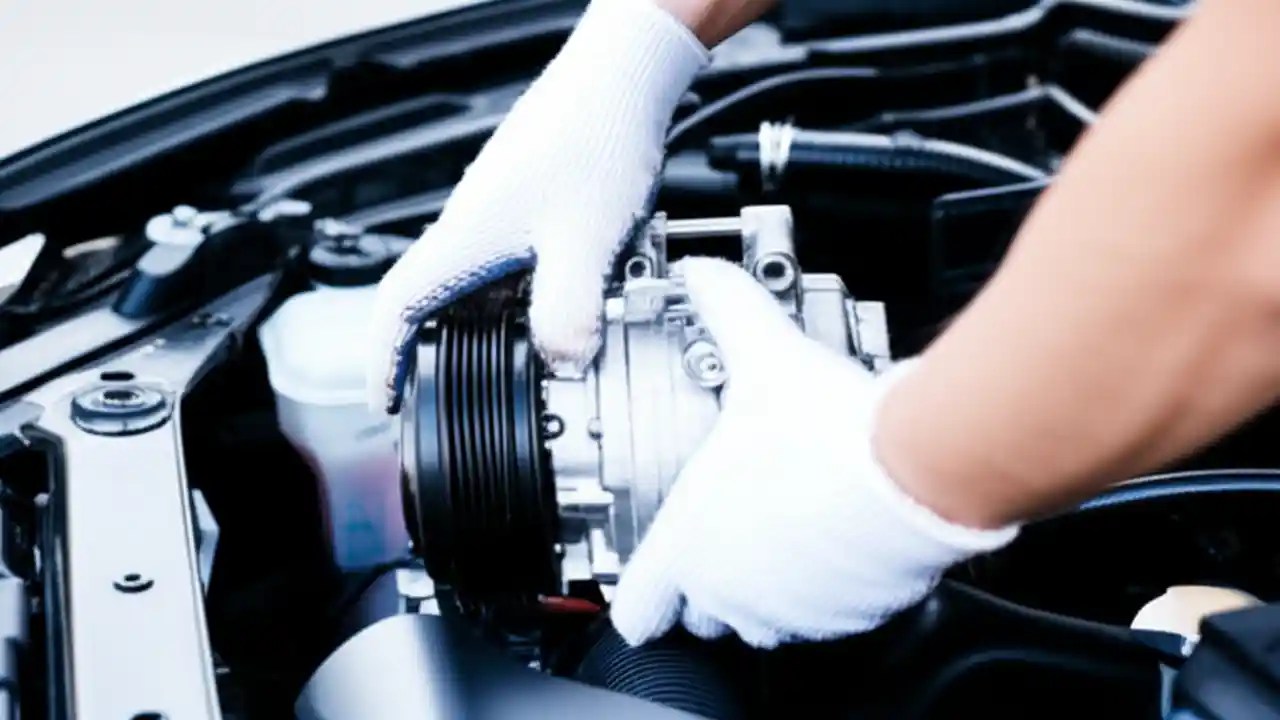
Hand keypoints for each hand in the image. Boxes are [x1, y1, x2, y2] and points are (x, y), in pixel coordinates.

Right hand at [366, 0, 708, 412]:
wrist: (623, 77)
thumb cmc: (595, 143)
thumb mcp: (585, 245)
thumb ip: (569, 315)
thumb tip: (562, 364)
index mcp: (464, 239)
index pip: (396, 309)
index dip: (382, 360)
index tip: (383, 398)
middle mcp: (472, 223)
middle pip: (434, 300)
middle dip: (441, 350)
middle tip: (460, 389)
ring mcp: (500, 209)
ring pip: (479, 281)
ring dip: (496, 322)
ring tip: (529, 353)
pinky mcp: (531, 198)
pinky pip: (513, 259)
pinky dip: (528, 292)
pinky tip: (572, 298)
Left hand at [609, 258, 1018, 648]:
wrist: (921, 470)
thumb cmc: (834, 431)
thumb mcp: (766, 357)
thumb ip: (728, 310)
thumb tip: (704, 273)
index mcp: (692, 542)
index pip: (638, 608)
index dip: (641, 596)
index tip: (650, 582)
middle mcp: (733, 592)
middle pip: (699, 616)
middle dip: (709, 583)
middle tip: (731, 534)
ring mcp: (790, 613)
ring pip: (761, 623)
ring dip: (765, 589)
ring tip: (785, 534)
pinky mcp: (846, 620)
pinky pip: (821, 618)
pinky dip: (823, 592)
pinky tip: (835, 542)